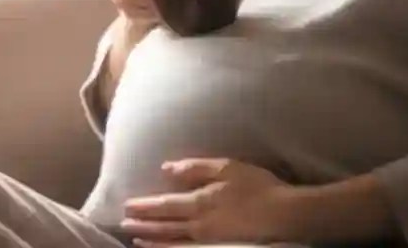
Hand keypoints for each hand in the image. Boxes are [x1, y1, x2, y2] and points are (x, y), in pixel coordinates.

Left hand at [119, 157, 295, 245]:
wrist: (285, 216)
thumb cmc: (258, 187)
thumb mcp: (227, 167)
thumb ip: (195, 168)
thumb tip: (167, 169)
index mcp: (200, 201)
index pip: (164, 206)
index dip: (144, 207)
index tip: (127, 207)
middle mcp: (199, 224)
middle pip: (164, 226)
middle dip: (142, 226)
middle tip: (123, 225)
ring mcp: (208, 239)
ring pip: (172, 242)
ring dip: (152, 241)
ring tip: (135, 241)